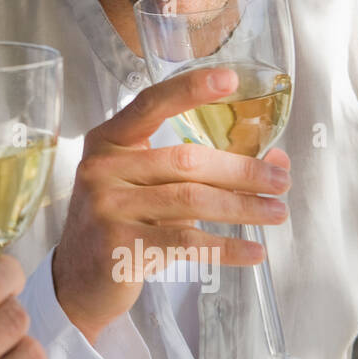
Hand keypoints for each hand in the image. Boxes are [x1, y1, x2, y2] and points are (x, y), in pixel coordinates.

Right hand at [51, 66, 291, 344]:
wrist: (78, 279)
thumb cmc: (119, 223)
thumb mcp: (143, 186)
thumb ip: (194, 169)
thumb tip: (274, 160)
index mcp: (107, 141)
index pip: (151, 105)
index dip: (190, 90)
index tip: (230, 79)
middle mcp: (102, 169)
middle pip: (186, 160)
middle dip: (242, 170)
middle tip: (280, 181)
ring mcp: (107, 208)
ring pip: (191, 200)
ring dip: (243, 208)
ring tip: (276, 212)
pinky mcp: (119, 246)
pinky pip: (186, 242)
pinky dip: (226, 247)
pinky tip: (254, 250)